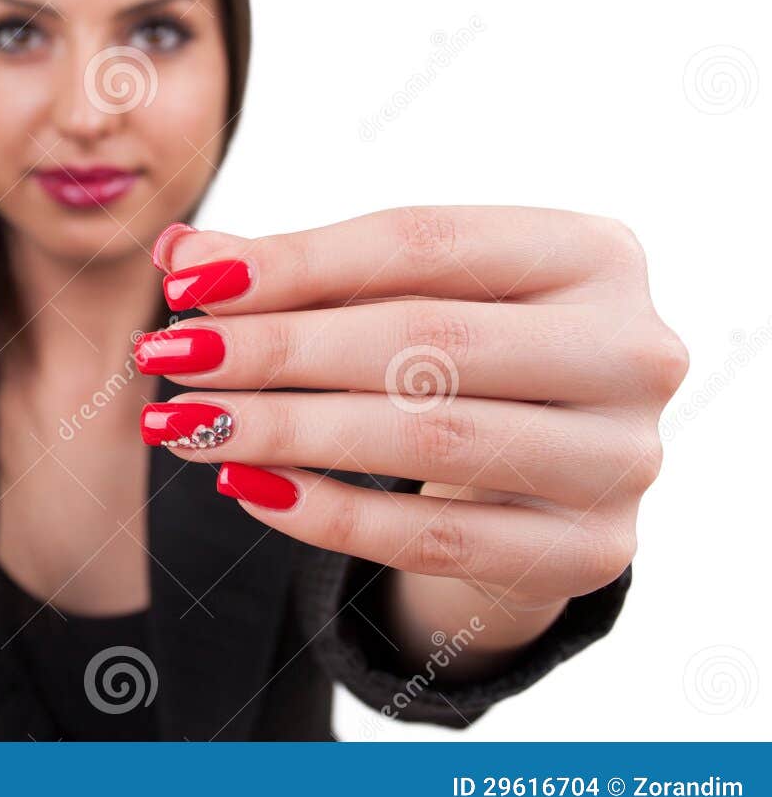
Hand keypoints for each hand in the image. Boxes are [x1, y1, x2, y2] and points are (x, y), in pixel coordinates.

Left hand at [136, 207, 687, 612]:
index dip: (296, 263)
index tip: (186, 288)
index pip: (420, 243)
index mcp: (592, 252)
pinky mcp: (592, 552)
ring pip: (427, 439)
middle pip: (424, 338)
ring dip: (284, 431)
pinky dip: (327, 513)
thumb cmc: (461, 355)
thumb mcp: (395, 297)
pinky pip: (436, 541)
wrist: (550, 472)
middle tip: (166, 358)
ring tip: (185, 424)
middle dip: (276, 349)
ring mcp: (622, 457)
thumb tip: (178, 252)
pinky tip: (246, 487)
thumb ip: (295, 271)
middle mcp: (631, 348)